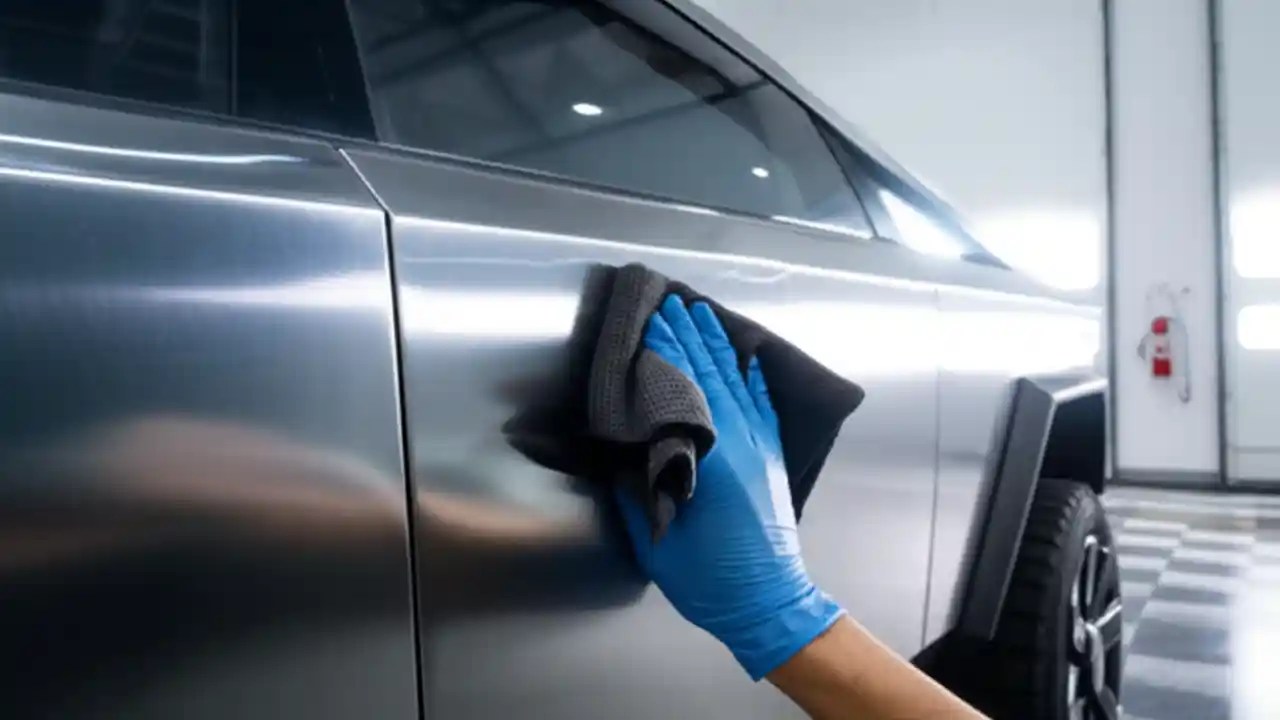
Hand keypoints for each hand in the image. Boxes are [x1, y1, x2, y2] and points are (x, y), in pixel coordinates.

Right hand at [616, 295, 844, 679]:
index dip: (667, 350)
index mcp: (709, 456)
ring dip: (717, 346)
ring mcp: (760, 447)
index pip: (683, 386)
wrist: (766, 602)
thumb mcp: (657, 534)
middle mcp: (739, 441)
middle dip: (689, 336)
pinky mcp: (772, 458)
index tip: (652, 320)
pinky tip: (747, 358)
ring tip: (701, 314)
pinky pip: (763, 405)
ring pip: (737, 381)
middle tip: (671, 303)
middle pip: (710, 374)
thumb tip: (621, 449)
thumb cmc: (709, 577)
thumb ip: (637, 487)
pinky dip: (753, 378)